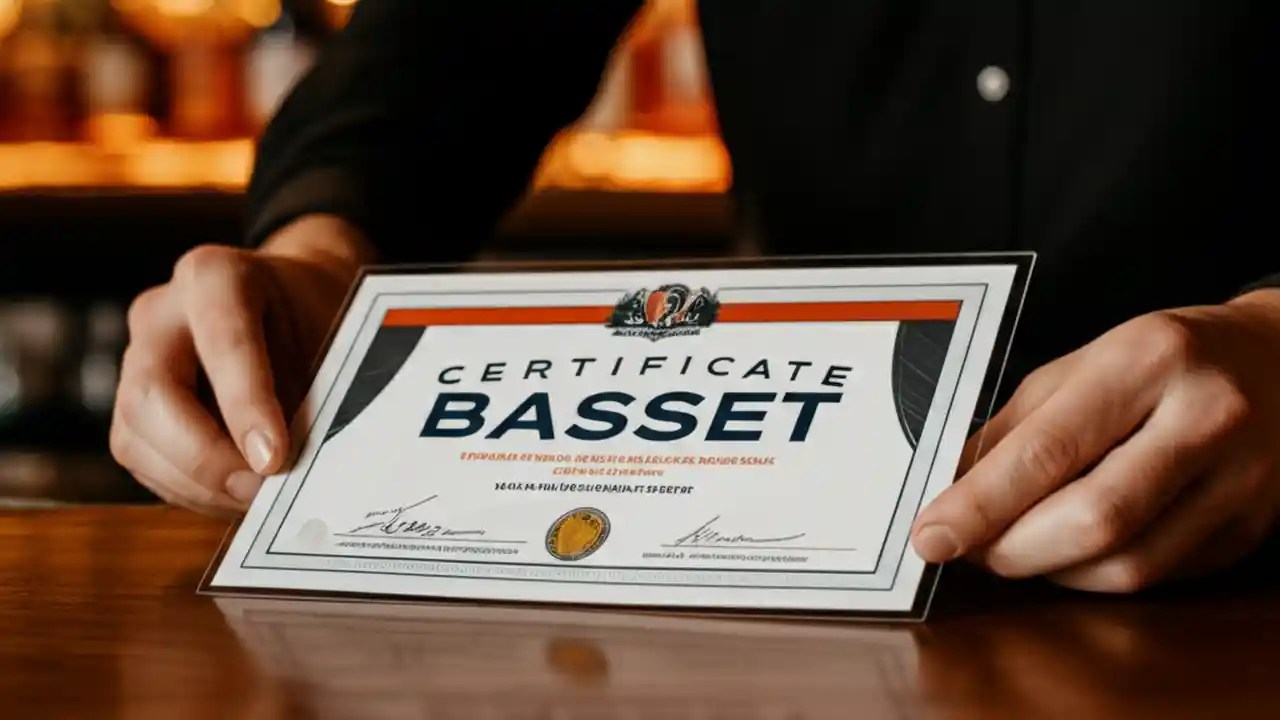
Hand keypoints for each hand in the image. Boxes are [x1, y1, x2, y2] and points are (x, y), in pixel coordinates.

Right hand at [110, 215, 372, 516]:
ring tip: (259, 498)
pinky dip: (190, 490)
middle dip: (206, 457)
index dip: (245, 403)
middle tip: (263, 489)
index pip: (221, 337)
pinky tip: (235, 493)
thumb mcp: (334, 333)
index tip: (274, 458)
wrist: (292, 303)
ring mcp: (136, 360)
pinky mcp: (131, 407)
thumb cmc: (316, 317)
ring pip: (136, 437)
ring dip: (199, 484)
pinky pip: (142, 460)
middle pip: (151, 394)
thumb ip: (319, 389)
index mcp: (214, 275)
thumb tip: (313, 464)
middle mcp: (161, 314)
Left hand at [910, 289, 1279, 591]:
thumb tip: (947, 489)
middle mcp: (1204, 418)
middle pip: (1092, 521)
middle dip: (1011, 549)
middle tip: (968, 550)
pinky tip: (1069, 552)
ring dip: (1049, 570)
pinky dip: (1094, 575)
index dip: (980, 505)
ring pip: (1125, 566)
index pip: (1049, 450)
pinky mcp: (1248, 530)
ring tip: (1015, 547)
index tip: (930, 536)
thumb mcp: (1081, 364)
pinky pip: (1155, 576)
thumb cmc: (1163, 359)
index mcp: (1147, 360)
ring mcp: (1240, 481)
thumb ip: (1013, 427)